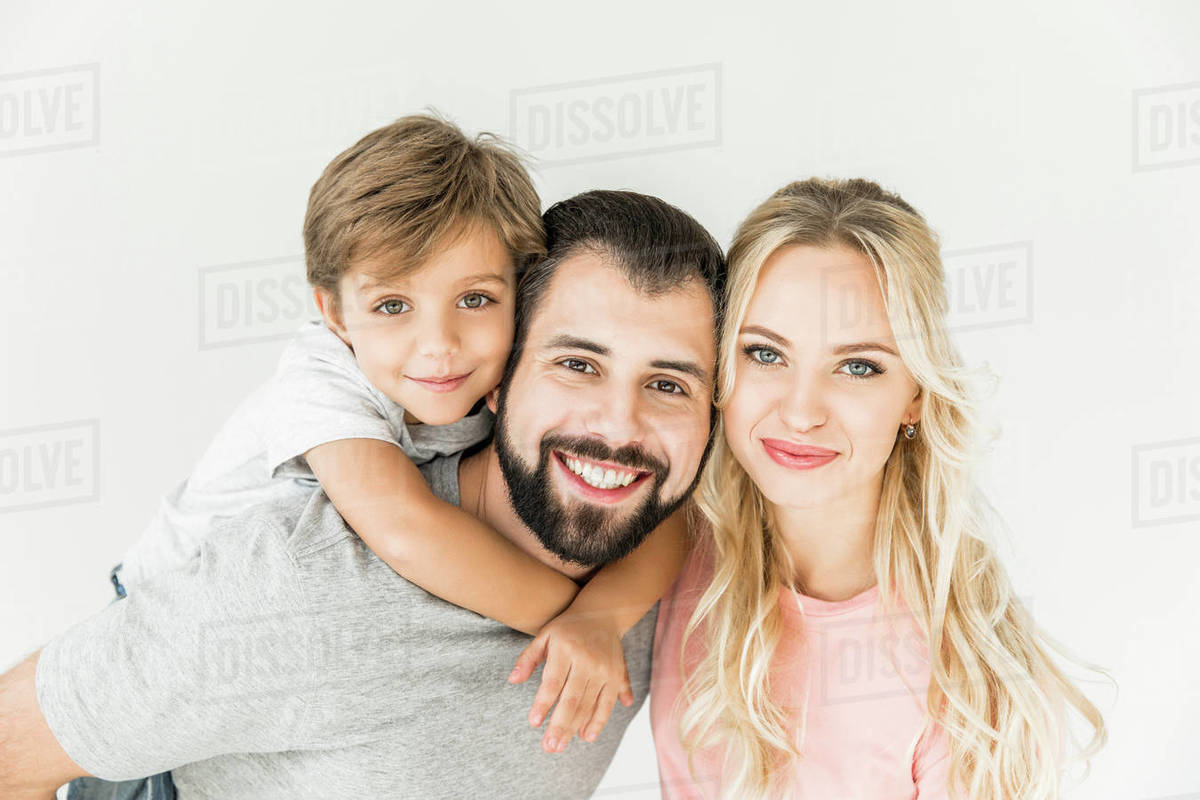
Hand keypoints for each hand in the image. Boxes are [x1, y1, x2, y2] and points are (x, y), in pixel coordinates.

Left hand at [508, 610, 634, 753]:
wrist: (602, 613)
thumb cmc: (567, 627)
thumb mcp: (544, 635)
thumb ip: (528, 658)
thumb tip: (513, 680)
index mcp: (566, 649)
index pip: (553, 681)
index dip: (543, 703)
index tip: (534, 723)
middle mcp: (587, 660)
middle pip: (572, 698)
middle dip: (559, 725)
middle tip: (549, 746)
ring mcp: (604, 670)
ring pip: (588, 705)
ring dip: (574, 728)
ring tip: (559, 746)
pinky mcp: (616, 677)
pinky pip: (607, 703)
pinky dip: (598, 721)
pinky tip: (587, 736)